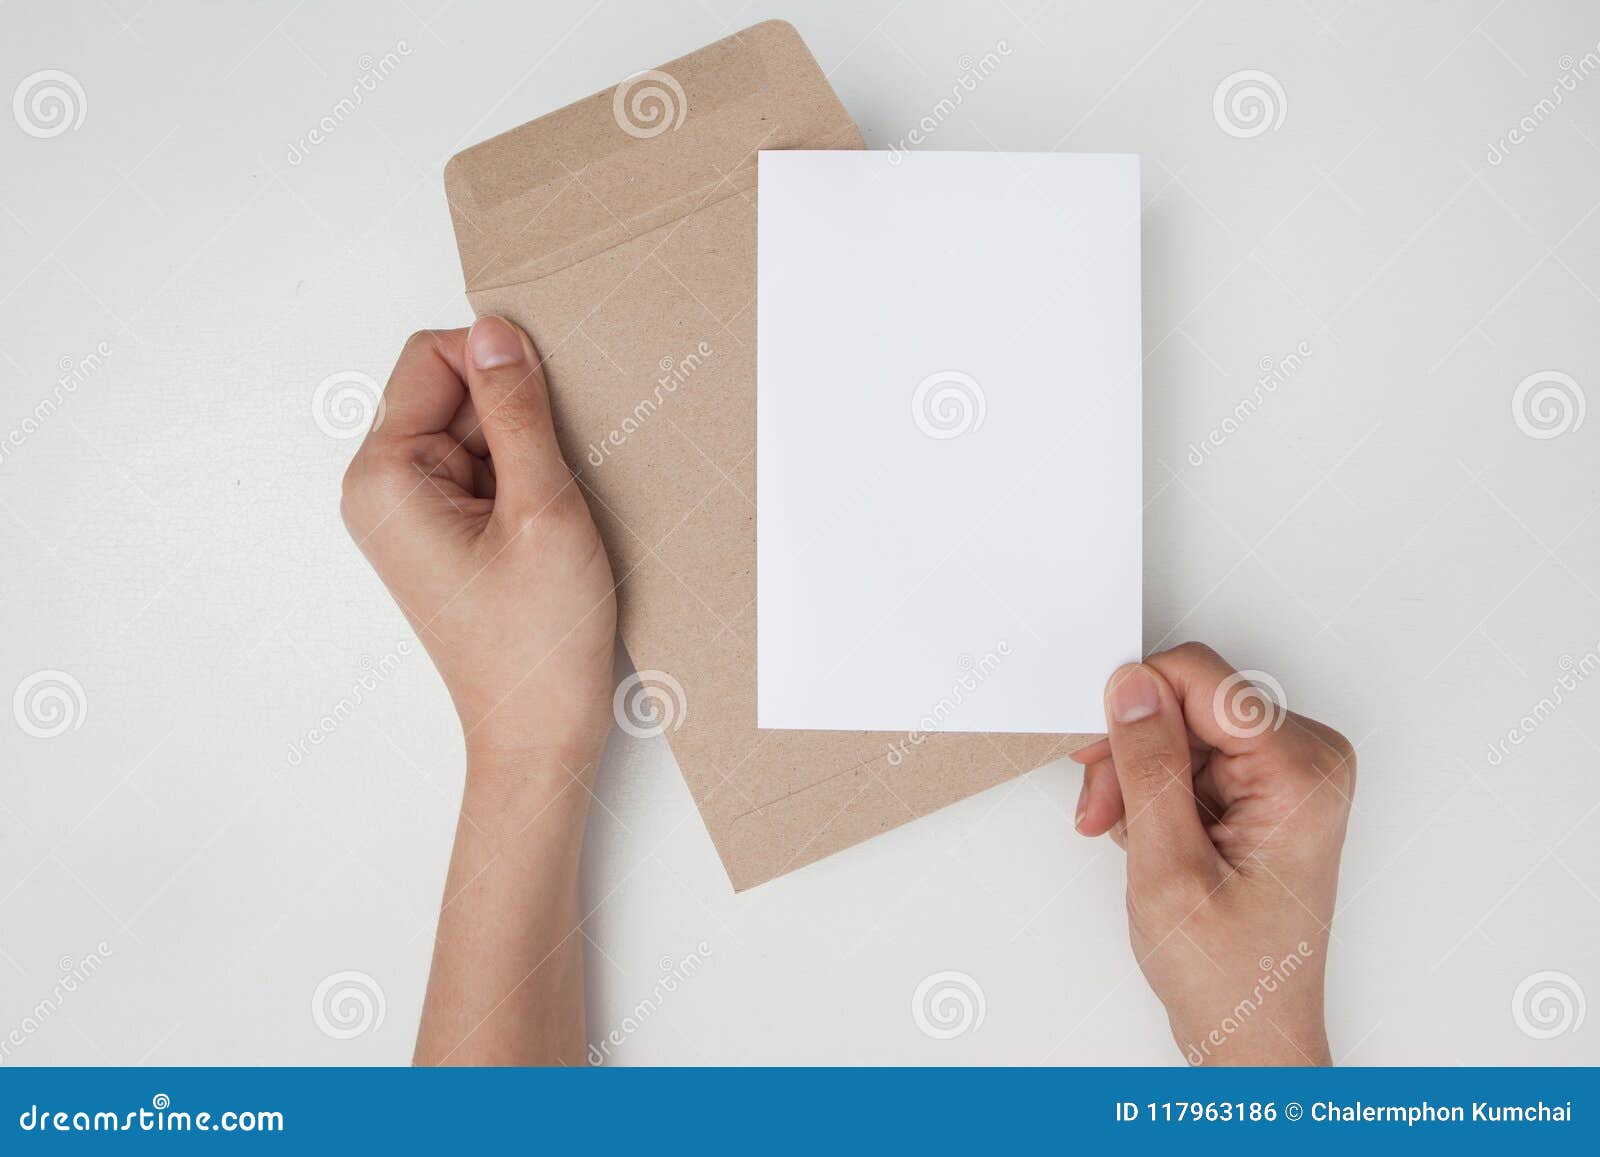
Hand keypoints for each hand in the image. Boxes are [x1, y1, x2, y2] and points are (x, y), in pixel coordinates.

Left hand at [339, 318, 616, 780]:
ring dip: (523, 452)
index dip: (498, 367)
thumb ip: (517, 411)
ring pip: (473, 429)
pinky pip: (481, 469)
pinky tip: (546, 525)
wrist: (538, 732)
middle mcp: (381, 489)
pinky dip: (522, 479)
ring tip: (550, 513)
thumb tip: (496, 331)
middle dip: (512, 416)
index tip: (546, 414)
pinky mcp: (439, 533)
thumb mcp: (542, 507)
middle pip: (449, 390)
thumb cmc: (536, 642)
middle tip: (550, 480)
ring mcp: (408, 512)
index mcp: (385, 477)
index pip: (431, 358)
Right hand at [1070, 643, 1355, 1065]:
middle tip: (1103, 812)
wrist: (1253, 1032)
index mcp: (1300, 769)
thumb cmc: (1232, 974)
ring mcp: (1288, 773)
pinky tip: (1147, 836)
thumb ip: (1148, 766)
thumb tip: (1130, 687)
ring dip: (1135, 778)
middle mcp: (1306, 759)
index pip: (1199, 677)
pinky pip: (1190, 755)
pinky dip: (1153, 792)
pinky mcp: (1266, 788)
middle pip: (1187, 701)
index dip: (1135, 708)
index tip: (1097, 755)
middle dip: (1131, 753)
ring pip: (1180, 728)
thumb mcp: (1168, 866)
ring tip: (1122, 835)